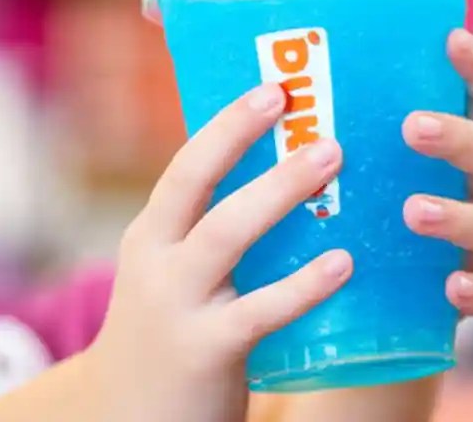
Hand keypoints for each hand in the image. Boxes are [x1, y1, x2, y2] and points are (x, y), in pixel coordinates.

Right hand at [90, 84, 350, 421]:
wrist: (128, 421)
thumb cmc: (175, 335)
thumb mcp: (179, 276)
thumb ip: (220, 232)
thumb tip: (296, 173)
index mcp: (154, 236)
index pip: (187, 166)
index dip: (228, 123)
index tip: (273, 85)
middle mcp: (157, 262)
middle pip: (198, 185)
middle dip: (244, 136)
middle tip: (302, 103)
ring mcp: (177, 306)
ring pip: (227, 234)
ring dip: (281, 191)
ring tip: (333, 157)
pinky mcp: (205, 351)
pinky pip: (261, 309)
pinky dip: (304, 283)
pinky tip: (344, 262)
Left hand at [253, 29, 472, 421]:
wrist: (359, 314)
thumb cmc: (350, 222)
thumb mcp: (348, 172)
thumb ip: (332, 131)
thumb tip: (263, 75)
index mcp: (454, 149)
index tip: (451, 37)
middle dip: (458, 137)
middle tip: (412, 126)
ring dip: (459, 215)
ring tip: (412, 211)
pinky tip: (450, 287)